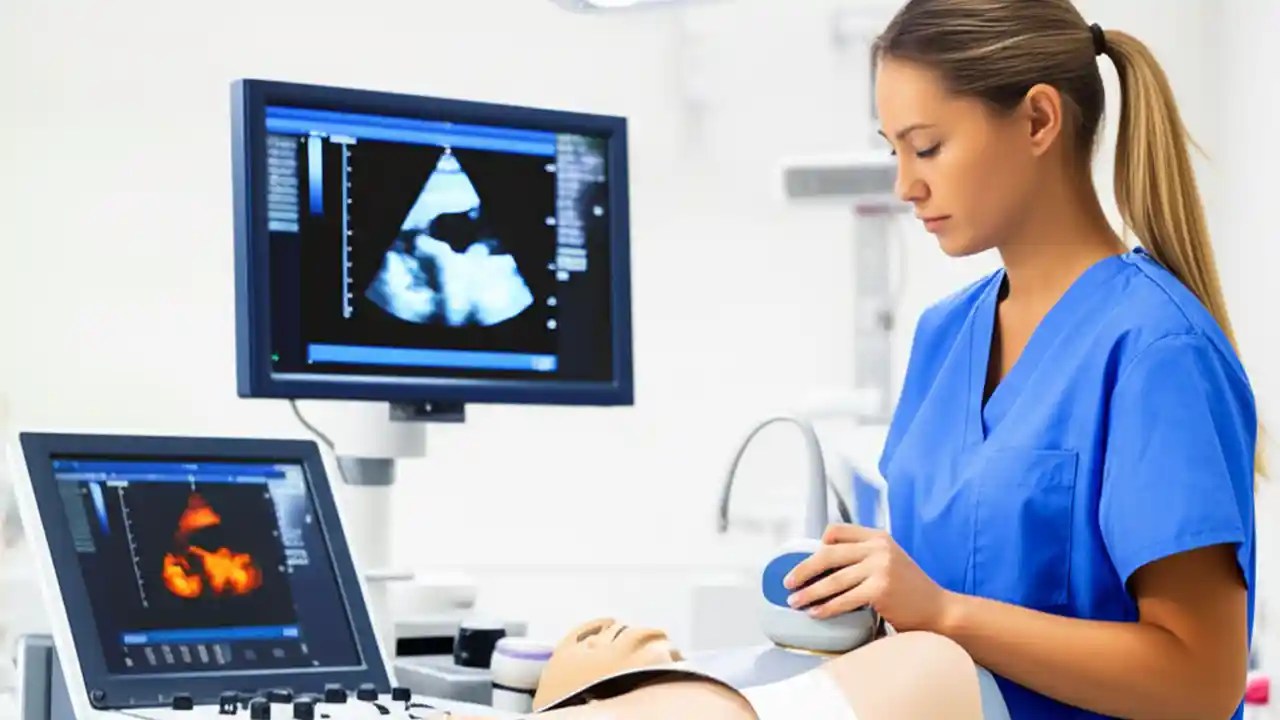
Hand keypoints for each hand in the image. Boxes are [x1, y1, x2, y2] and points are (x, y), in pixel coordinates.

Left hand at [782, 524, 955, 632]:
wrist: (938, 610)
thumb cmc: (910, 590)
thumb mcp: (889, 561)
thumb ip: (864, 556)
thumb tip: (824, 563)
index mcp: (878, 536)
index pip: (837, 531)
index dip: (818, 545)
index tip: (806, 560)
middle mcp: (878, 547)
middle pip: (828, 553)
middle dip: (803, 569)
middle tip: (787, 581)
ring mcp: (880, 567)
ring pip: (832, 580)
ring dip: (809, 592)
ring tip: (795, 601)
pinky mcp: (880, 589)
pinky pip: (844, 599)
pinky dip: (826, 608)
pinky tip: (816, 613)